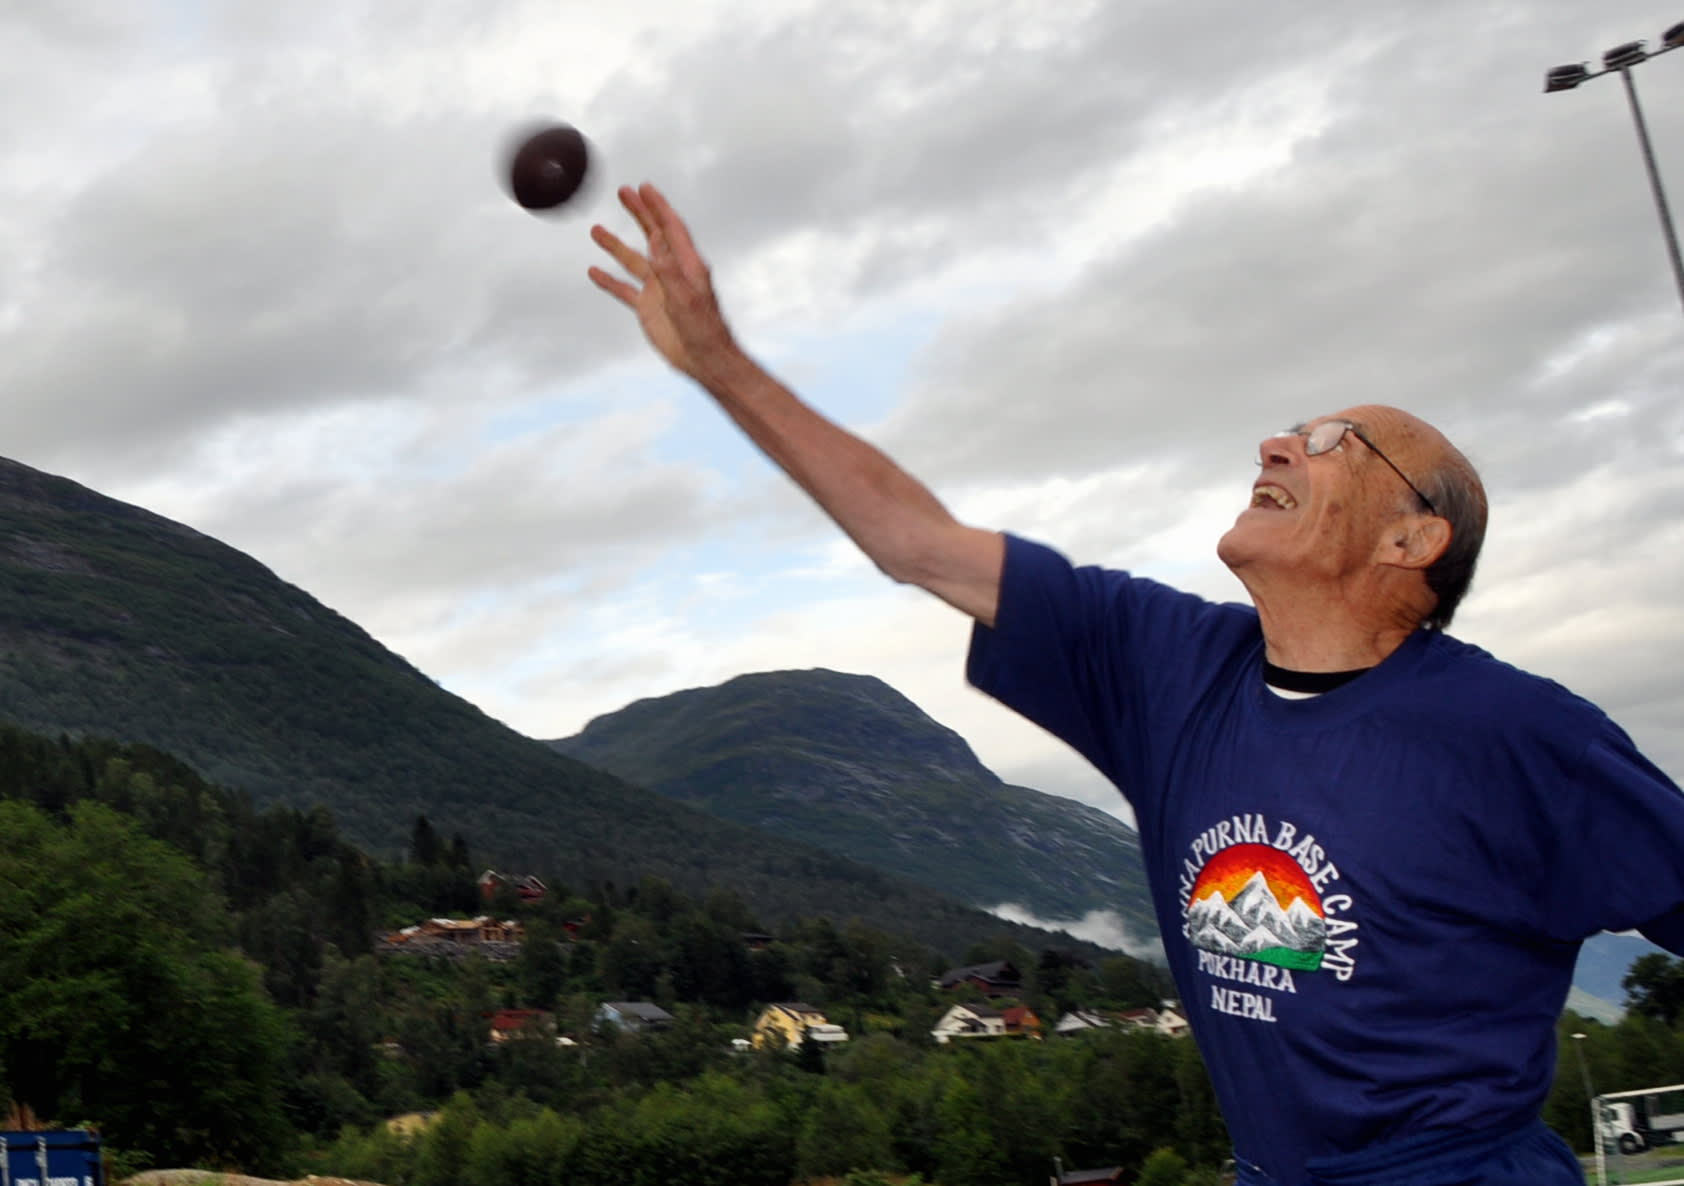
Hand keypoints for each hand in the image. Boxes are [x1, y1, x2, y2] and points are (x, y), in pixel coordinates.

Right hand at [589, 184, 738, 383]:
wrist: (703, 359)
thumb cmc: (703, 329)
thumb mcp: (686, 297)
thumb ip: (670, 269)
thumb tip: (658, 240)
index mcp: (686, 264)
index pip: (671, 228)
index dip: (658, 207)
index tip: (644, 188)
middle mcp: (672, 272)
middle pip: (652, 235)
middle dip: (639, 213)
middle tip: (623, 192)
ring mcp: (658, 289)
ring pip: (633, 261)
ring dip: (615, 245)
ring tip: (596, 230)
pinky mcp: (648, 308)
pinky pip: (624, 289)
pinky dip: (609, 280)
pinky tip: (593, 271)